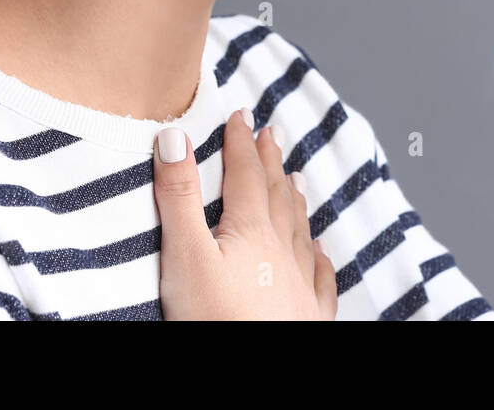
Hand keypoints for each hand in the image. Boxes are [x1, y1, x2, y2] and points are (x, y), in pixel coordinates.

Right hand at [153, 108, 336, 319]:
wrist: (262, 377)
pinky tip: (320, 250)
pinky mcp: (310, 317)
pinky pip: (319, 278)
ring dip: (294, 199)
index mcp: (251, 230)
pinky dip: (318, 257)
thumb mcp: (185, 254)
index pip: (246, 174)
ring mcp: (300, 284)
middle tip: (272, 133)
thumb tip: (174, 136)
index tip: (243, 115)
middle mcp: (281, 250)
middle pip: (276, 195)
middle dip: (270, 162)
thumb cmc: (217, 318)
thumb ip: (179, 197)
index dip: (241, 143)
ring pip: (299, 229)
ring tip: (295, 177)